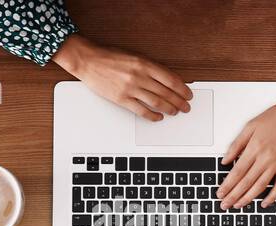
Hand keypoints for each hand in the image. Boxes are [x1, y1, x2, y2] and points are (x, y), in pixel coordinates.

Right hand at [52, 34, 191, 120]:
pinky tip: (158, 117)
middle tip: (186, 107)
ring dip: (169, 109)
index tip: (188, 94)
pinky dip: (152, 116)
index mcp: (144, 64)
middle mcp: (139, 76)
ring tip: (175, 112)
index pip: (170, 79)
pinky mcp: (121, 99)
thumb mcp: (134, 56)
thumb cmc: (109, 57)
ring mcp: (130, 89)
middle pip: (166, 93)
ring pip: (157, 102)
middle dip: (179, 101)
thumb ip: (150, 67)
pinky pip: (141, 111)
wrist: (88, 61)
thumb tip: (166, 80)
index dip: (182, 89)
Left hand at [217, 76, 275, 208]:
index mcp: (254, 147)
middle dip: (233, 196)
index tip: (220, 193)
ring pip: (260, 186)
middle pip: (246, 182)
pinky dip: (272, 196)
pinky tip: (264, 203)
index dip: (227, 185)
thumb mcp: (251, 125)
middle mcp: (266, 158)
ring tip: (238, 206)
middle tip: (225, 205)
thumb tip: (225, 160)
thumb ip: (236, 144)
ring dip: (248, 199)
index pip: (236, 172)